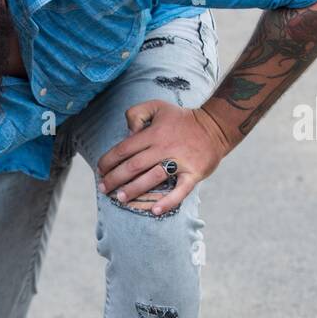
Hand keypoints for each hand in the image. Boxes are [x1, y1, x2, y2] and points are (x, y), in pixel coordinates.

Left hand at [96, 100, 231, 215]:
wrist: (216, 126)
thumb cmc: (182, 119)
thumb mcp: (157, 107)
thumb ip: (136, 113)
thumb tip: (127, 132)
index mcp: (153, 133)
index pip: (124, 149)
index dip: (109, 161)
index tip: (100, 170)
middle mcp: (164, 147)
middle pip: (134, 166)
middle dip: (115, 178)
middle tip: (104, 188)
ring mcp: (180, 162)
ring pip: (152, 178)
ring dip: (134, 190)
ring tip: (120, 198)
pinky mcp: (194, 173)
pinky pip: (180, 190)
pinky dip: (168, 202)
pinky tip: (155, 211)